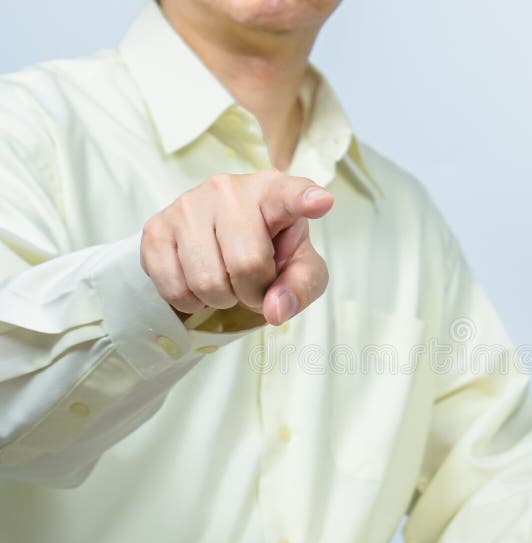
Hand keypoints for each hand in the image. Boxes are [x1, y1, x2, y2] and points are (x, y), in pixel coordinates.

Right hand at [140, 170, 333, 324]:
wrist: (218, 245)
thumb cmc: (270, 250)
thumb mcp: (300, 269)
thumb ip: (301, 288)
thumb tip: (275, 310)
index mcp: (274, 191)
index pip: (291, 194)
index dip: (305, 200)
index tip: (321, 202)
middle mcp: (228, 189)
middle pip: (247, 263)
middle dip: (253, 292)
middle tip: (253, 286)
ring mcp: (187, 204)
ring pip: (207, 281)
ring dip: (221, 299)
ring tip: (226, 280)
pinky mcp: (155, 228)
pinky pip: (174, 289)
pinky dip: (191, 302)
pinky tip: (198, 281)